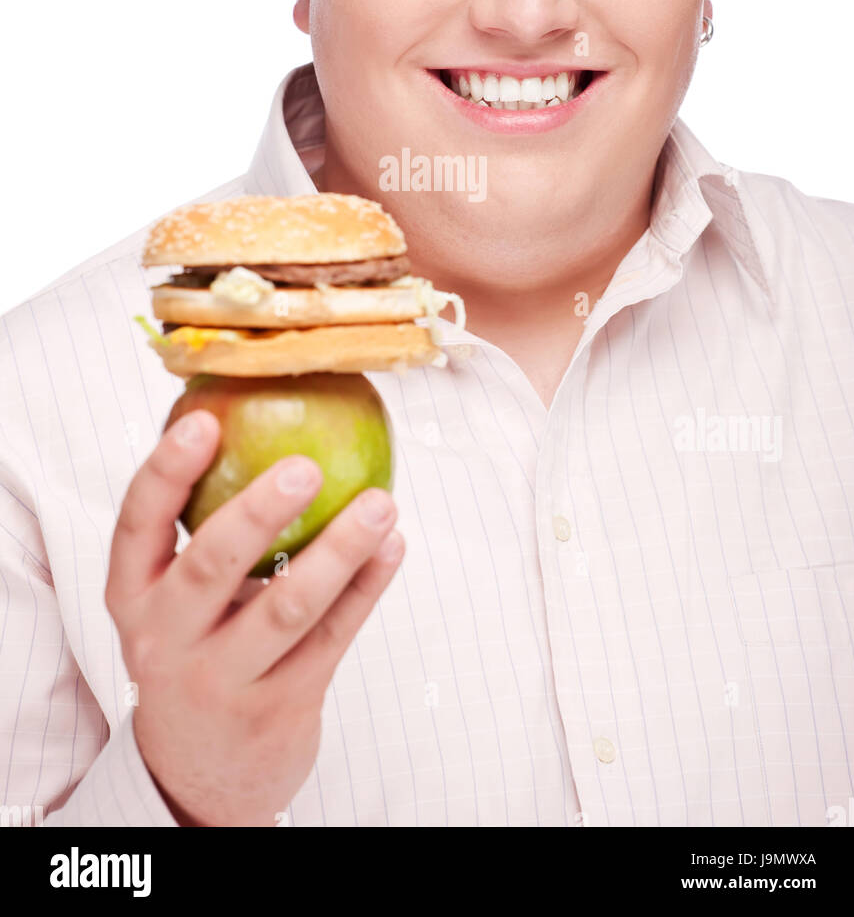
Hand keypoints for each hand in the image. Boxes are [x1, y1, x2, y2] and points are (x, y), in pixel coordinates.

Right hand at [105, 408, 403, 825]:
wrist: (199, 774)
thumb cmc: (195, 644)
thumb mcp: (171, 596)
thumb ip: (201, 523)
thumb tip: (250, 406)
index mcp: (133, 594)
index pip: (137, 524)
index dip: (166, 470)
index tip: (203, 420)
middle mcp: (165, 638)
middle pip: (210, 565)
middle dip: (257, 511)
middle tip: (305, 466)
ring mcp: (222, 679)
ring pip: (288, 607)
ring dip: (340, 550)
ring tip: (381, 502)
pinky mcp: (279, 706)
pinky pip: (333, 636)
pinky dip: (368, 587)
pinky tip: (393, 546)